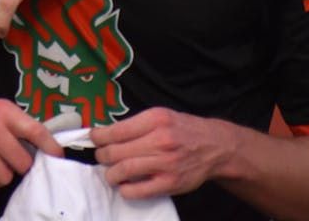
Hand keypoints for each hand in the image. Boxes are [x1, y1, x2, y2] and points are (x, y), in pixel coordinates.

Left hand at [89, 107, 229, 199]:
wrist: (214, 146)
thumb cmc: (183, 130)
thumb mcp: (161, 116)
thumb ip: (136, 124)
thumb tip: (106, 133)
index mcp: (155, 120)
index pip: (116, 131)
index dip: (99, 137)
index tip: (94, 139)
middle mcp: (160, 140)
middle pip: (116, 152)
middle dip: (102, 156)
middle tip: (101, 157)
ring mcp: (166, 163)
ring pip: (123, 170)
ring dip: (110, 174)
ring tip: (111, 173)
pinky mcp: (170, 183)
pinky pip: (138, 191)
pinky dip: (125, 190)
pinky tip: (125, 185)